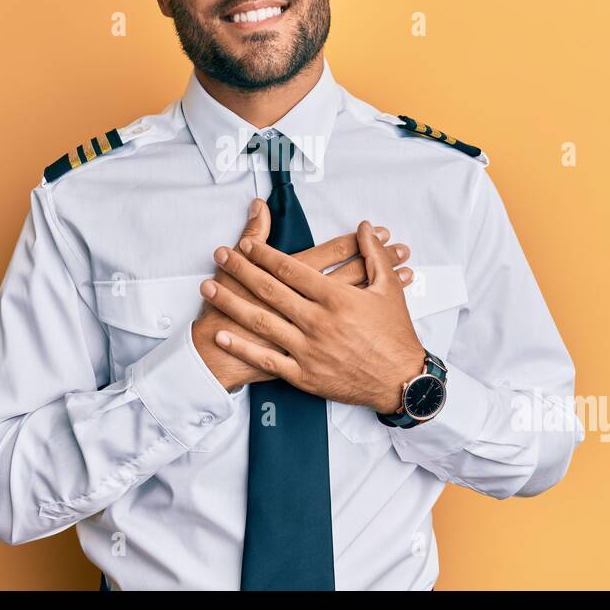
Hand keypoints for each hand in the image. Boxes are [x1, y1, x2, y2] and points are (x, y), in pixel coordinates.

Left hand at [199, 220, 426, 413]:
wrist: (400, 382)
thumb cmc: (394, 335)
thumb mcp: (389, 289)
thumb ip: (374, 255)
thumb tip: (365, 227)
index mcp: (336, 299)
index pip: (292, 269)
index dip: (265, 254)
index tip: (246, 244)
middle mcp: (318, 322)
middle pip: (270, 290)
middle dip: (240, 270)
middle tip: (220, 256)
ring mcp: (308, 349)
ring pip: (262, 322)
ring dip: (231, 303)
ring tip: (209, 287)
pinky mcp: (305, 375)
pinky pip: (267, 360)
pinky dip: (242, 348)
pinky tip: (222, 334)